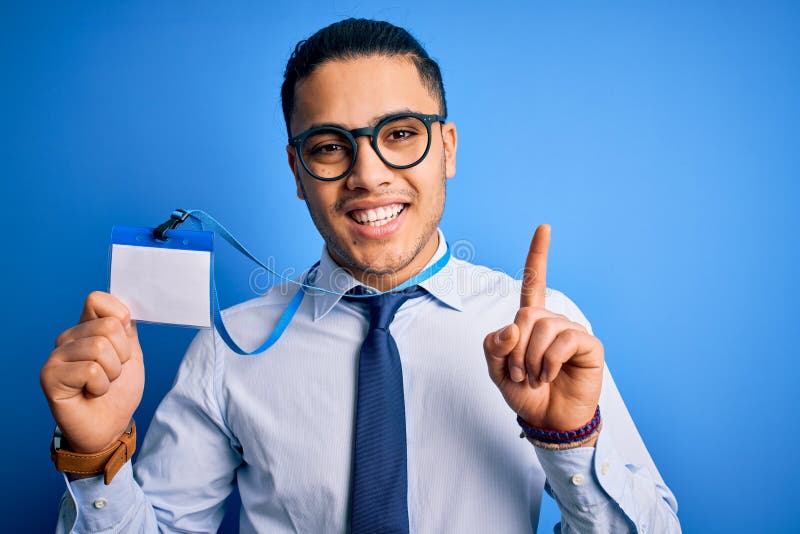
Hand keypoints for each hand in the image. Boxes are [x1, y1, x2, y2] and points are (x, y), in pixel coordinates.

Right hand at [40, 291, 144, 452]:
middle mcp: (68, 338)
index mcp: (86, 328)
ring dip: (112, 372)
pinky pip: (91, 370)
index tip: (124, 343)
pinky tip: (90, 393)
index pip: (98, 299)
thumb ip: (126, 329)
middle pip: (108, 326)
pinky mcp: (50, 376)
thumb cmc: (119, 391)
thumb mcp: (132, 355)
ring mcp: (56, 356)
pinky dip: (101, 386)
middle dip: (122, 354)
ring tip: (101, 384)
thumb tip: (123, 308)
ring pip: (100, 347)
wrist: (110, 426)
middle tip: (112, 373)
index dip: (120, 318)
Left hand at [483, 224, 603, 435]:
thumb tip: (513, 326)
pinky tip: (550, 375)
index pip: (535, 282)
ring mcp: (572, 332)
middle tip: (519, 373)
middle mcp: (553, 321)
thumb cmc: (525, 392)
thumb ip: (494, 346)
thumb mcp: (497, 370)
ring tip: (536, 377)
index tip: (545, 228)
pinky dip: (549, 362)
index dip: (539, 255)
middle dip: (516, 348)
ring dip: (531, 359)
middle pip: (527, 314)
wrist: (548, 420)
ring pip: (544, 328)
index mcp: (531, 321)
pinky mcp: (588, 346)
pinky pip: (563, 341)